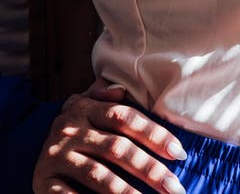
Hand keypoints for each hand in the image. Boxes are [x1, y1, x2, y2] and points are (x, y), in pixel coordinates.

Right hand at [32, 80, 186, 193]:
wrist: (25, 144)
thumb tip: (120, 90)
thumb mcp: (85, 104)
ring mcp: (56, 156)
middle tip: (175, 188)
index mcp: (86, 108)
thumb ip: (104, 97)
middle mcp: (70, 129)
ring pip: (98, 175)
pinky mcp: (43, 182)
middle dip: (150, 170)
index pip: (126, 119)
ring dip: (127, 193)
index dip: (154, 134)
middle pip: (117, 149)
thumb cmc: (74, 126)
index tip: (179, 154)